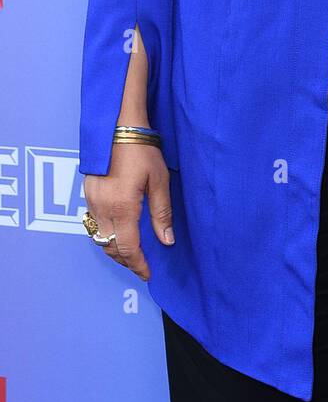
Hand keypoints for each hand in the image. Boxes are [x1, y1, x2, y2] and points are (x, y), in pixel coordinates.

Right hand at [83, 143, 174, 280]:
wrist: (118, 127)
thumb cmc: (143, 151)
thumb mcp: (159, 181)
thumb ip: (162, 213)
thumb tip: (166, 241)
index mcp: (122, 207)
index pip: (127, 248)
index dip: (138, 264)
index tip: (147, 274)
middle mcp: (102, 208)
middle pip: (110, 247)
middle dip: (125, 261)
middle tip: (141, 266)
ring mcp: (91, 201)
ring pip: (98, 237)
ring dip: (113, 249)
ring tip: (130, 254)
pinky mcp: (87, 194)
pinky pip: (93, 224)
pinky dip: (104, 234)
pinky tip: (116, 232)